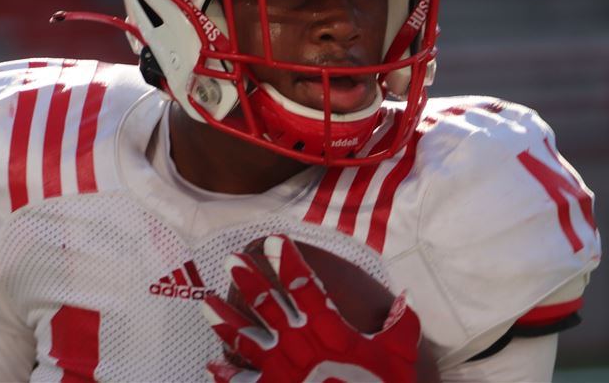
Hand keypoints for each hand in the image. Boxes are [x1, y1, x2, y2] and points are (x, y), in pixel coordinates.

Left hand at [201, 234, 420, 382]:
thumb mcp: (398, 355)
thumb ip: (399, 326)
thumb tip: (402, 303)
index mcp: (327, 327)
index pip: (303, 284)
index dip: (288, 261)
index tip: (275, 240)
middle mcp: (297, 342)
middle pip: (266, 304)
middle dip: (248, 279)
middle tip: (231, 260)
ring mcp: (279, 369)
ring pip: (244, 337)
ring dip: (224, 319)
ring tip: (206, 303)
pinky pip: (241, 382)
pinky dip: (224, 375)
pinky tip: (211, 366)